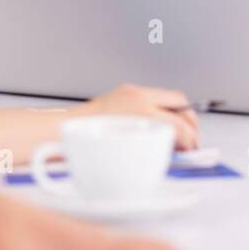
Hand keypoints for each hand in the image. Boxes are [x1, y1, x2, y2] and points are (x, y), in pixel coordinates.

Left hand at [71, 84, 198, 149]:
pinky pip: (151, 98)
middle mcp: (136, 99)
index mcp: (140, 116)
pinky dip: (160, 111)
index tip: (191, 150)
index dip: (190, 140)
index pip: (178, 125)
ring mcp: (129, 92)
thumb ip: (156, 151)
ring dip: (176, 114)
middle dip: (190, 121)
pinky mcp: (122, 91)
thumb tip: (174, 151)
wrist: (56, 133)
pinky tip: (157, 125)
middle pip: (180, 103)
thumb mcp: (127, 157)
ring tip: (177, 133)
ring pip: (167, 97)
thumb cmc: (84, 148)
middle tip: (191, 139)